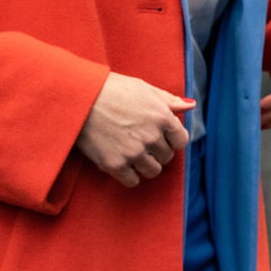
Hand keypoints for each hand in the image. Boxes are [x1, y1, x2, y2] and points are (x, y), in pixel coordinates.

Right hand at [76, 72, 192, 187]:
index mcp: (162, 117)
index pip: (181, 140)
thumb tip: (191, 105)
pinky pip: (133, 181)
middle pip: (167, 157)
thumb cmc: (112, 89)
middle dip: (158, 151)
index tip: (163, 137)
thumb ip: (169, 100)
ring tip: (135, 154)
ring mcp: (133, 153)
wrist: (80, 99)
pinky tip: (124, 163)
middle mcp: (151, 137)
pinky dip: (130, 175)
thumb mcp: (144, 88)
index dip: (173, 139)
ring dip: (146, 164)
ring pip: (153, 171)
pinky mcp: (115, 165)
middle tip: (144, 143)